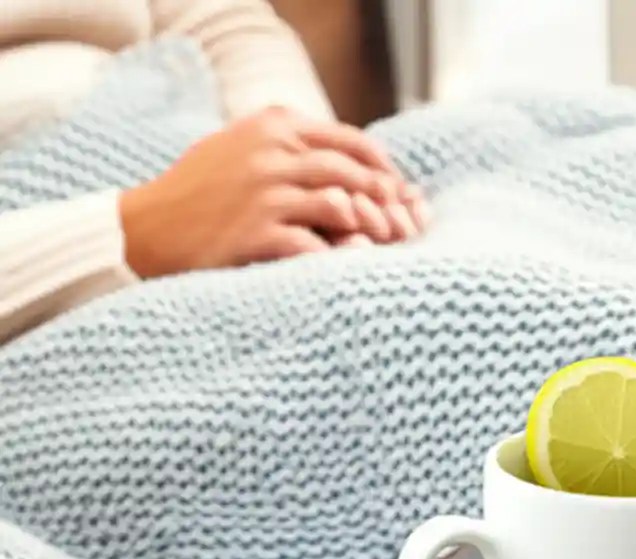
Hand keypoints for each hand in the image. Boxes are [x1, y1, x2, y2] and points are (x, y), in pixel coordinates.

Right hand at [120, 107, 428, 278]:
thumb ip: (289, 144)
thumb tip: (351, 160)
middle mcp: (270, 154)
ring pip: (342, 206)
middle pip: (352, 173)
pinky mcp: (256, 234)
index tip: (398, 189)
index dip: (383, 167)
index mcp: (272, 126)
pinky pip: (316, 245)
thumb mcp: (240, 147)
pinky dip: (340, 256)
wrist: (143, 230)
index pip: (350, 140)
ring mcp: (264, 194)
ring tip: (386, 245)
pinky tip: (354, 266)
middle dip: (385, 199)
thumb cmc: (197, 193)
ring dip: (371, 228)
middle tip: (403, 223)